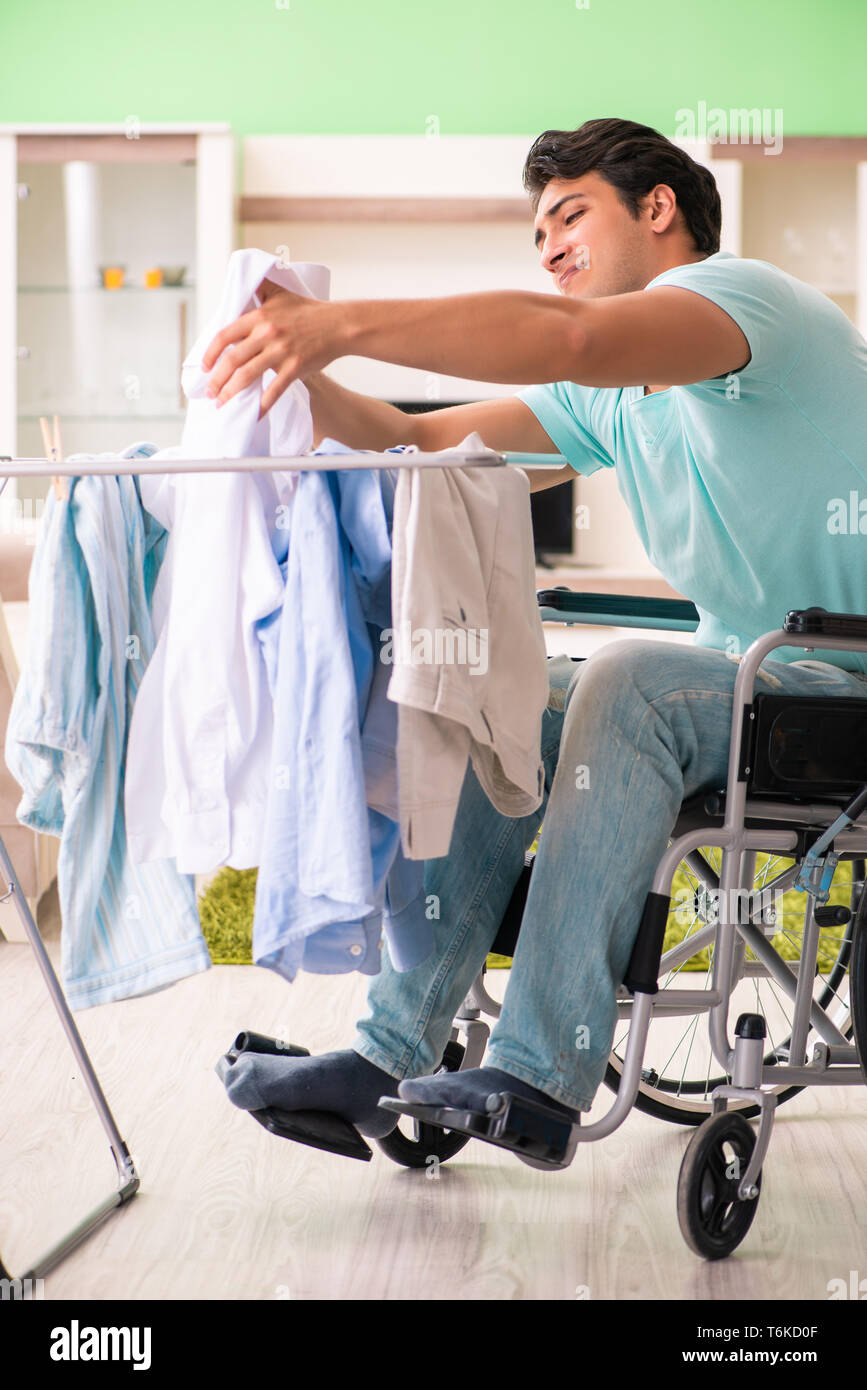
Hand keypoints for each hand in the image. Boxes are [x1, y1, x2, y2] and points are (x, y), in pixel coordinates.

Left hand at [201, 278, 342, 418]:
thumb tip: (240, 281)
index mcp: (258, 317)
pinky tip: (254, 415)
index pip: (224, 336)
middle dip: (216, 380)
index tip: (205, 367)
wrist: (338, 325)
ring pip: (246, 376)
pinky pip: (274, 390)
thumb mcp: (279, 293)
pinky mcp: (294, 367)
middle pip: (231, 360)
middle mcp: (266, 333)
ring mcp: (280, 351)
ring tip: (221, 404)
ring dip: (230, 393)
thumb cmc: (309, 311)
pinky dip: (262, 405)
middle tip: (209, 393)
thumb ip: (258, 289)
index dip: (210, 354)